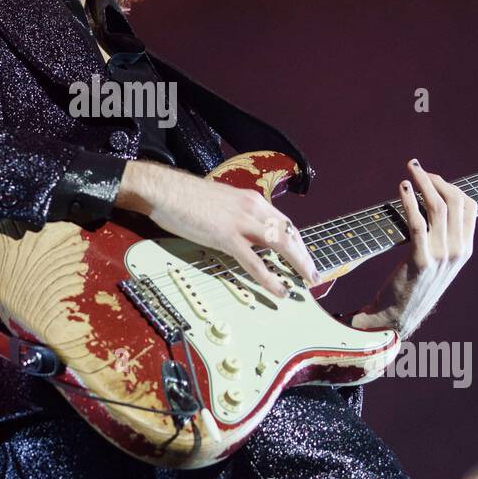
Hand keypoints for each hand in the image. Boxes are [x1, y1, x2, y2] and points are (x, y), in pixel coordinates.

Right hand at [117, 160, 319, 296]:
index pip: (284, 221)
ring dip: (297, 264)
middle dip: (304, 255)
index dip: (297, 241)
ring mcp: (241, 222)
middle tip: (313, 274)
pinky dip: (270, 278)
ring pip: (280, 244)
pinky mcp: (226, 236)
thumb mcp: (221, 202)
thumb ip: (237, 216)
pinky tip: (280, 289)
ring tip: (307, 281)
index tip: (304, 255)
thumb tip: (245, 234)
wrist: (165, 189)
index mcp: (251, 199)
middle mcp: (252, 207)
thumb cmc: (186, 196)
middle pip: (289, 233)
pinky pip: (254, 262)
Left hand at [353, 158, 476, 337]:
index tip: (432, 177)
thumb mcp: (438, 260)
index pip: (470, 207)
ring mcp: (441, 255)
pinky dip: (410, 200)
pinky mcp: (421, 259)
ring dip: (423, 183)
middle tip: (417, 168)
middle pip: (455, 201)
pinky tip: (402, 187)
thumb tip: (433, 204)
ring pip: (438, 207)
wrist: (399, 315)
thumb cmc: (414, 284)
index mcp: (465, 249)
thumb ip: (442, 237)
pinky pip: (418, 221)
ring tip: (409, 170)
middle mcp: (457, 250)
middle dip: (436, 179)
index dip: (451, 186)